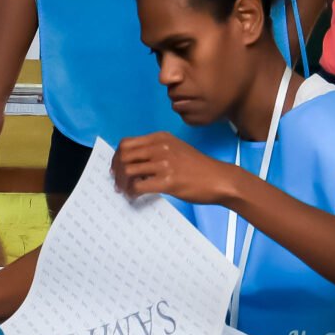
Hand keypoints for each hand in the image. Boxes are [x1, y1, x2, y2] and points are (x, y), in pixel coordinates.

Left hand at [114, 133, 239, 206]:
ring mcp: (164, 163)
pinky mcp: (167, 181)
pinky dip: (131, 192)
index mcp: (160, 137)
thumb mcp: (176, 148)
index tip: (116, 167)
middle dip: (116, 170)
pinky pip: (138, 186)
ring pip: (128, 171)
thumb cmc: (198, 167)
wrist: (219, 179)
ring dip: (122, 183)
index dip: (117, 156)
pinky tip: (134, 196)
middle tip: (117, 182)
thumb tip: (134, 163)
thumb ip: (156, 151)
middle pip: (123, 156)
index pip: (127, 143)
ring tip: (125, 191)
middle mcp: (160, 147)